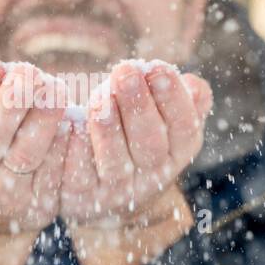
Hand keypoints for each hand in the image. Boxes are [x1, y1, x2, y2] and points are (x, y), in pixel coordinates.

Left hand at [59, 61, 212, 227]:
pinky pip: (77, 173)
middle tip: (126, 72)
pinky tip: (70, 121)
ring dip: (108, 129)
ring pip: (114, 162)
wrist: (105, 191)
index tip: (158, 67)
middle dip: (138, 106)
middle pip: (150, 146)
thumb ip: (183, 101)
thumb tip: (194, 85)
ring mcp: (115, 191)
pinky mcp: (80, 197)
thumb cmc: (136, 137)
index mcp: (177, 152)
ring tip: (101, 97)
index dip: (173, 99)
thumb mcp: (165, 121)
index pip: (184, 128)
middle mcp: (151, 178)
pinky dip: (74, 146)